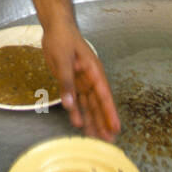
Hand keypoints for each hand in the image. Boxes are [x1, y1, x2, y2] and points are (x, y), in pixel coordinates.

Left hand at [42, 22, 119, 140]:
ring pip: (89, 106)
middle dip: (103, 123)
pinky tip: (80, 125)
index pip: (104, 96)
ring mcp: (82, 83)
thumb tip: (69, 105)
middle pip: (98, 105)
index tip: (116, 128)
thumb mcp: (63, 60)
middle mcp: (91, 80)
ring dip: (92, 121)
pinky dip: (78, 113)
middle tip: (109, 142)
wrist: (55, 28)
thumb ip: (66, 83)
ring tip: (97, 140)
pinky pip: (77, 101)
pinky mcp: (72, 84)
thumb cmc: (63, 40)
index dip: (110, 113)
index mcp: (94, 72)